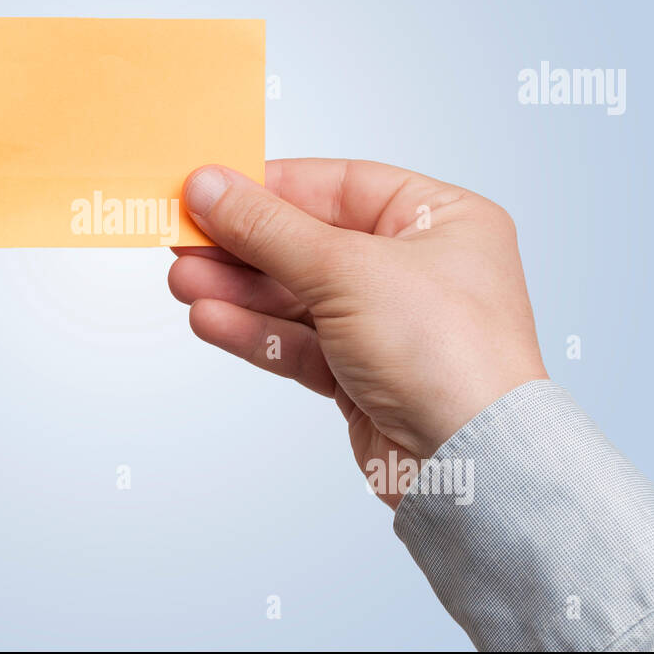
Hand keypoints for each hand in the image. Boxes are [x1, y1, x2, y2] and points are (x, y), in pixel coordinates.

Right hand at [168, 159, 547, 508]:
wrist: (472, 468)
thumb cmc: (448, 354)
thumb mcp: (346, 270)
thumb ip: (268, 228)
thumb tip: (209, 187)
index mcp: (439, 219)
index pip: (338, 186)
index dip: (269, 186)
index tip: (208, 188)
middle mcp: (417, 267)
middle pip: (308, 242)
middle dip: (241, 245)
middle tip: (181, 239)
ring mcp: (389, 324)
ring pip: (296, 296)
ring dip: (238, 290)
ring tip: (182, 282)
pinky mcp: (363, 375)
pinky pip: (299, 341)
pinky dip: (255, 331)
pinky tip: (211, 319)